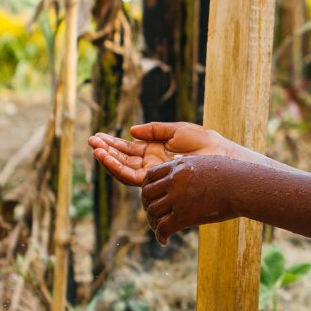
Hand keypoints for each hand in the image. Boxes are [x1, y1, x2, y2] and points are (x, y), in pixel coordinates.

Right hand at [88, 121, 243, 188]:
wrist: (219, 156)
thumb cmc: (204, 142)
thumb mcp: (176, 130)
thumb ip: (153, 130)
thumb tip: (131, 131)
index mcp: (155, 152)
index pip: (128, 150)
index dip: (113, 144)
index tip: (98, 137)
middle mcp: (152, 165)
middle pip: (123, 160)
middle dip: (106, 152)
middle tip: (91, 142)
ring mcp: (154, 173)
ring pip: (124, 169)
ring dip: (108, 160)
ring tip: (95, 149)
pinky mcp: (157, 180)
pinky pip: (133, 177)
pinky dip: (118, 168)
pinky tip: (108, 159)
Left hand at [139, 152, 235, 241]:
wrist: (243, 185)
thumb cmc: (232, 175)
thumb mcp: (207, 163)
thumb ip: (191, 168)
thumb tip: (186, 171)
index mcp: (178, 166)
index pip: (149, 176)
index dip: (147, 188)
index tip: (152, 197)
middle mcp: (174, 180)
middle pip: (147, 194)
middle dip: (148, 206)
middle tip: (155, 216)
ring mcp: (178, 198)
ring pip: (153, 212)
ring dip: (154, 223)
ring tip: (161, 230)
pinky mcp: (184, 215)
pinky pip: (163, 228)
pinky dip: (160, 237)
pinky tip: (164, 241)